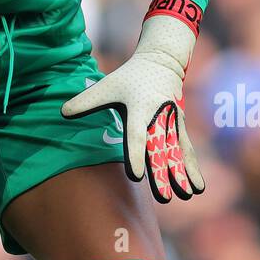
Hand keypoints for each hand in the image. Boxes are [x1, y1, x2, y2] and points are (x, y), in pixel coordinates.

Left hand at [62, 0, 206, 202]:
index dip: (135, 156)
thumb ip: (85, 101)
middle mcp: (158, 117)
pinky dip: (193, 167)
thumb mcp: (107, 85)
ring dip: (182, 174)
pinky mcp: (180, 126)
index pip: (136, 136)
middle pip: (160, 150)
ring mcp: (172, 122)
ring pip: (177, 152)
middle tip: (164, 197)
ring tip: (187, 195)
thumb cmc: (130, 77)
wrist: (162, 62)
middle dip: (162, 173)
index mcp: (138, 109)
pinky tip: (198, 188)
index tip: (136, 176)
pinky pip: (187, 150)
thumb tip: (61, 113)